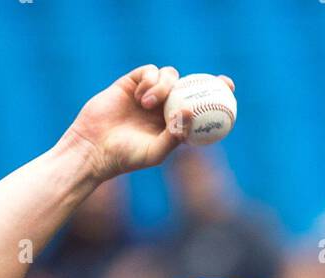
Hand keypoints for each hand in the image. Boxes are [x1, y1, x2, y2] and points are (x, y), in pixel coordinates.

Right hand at [63, 64, 235, 180]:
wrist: (94, 148)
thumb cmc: (126, 157)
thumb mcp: (155, 152)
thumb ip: (175, 136)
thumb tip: (190, 112)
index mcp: (174, 125)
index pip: (199, 107)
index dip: (215, 96)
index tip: (230, 89)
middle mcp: (164, 108)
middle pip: (189, 87)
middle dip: (206, 80)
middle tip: (220, 80)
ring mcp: (149, 95)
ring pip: (170, 76)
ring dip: (163, 86)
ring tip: (147, 104)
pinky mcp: (131, 83)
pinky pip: (149, 72)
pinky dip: (149, 81)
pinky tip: (140, 97)